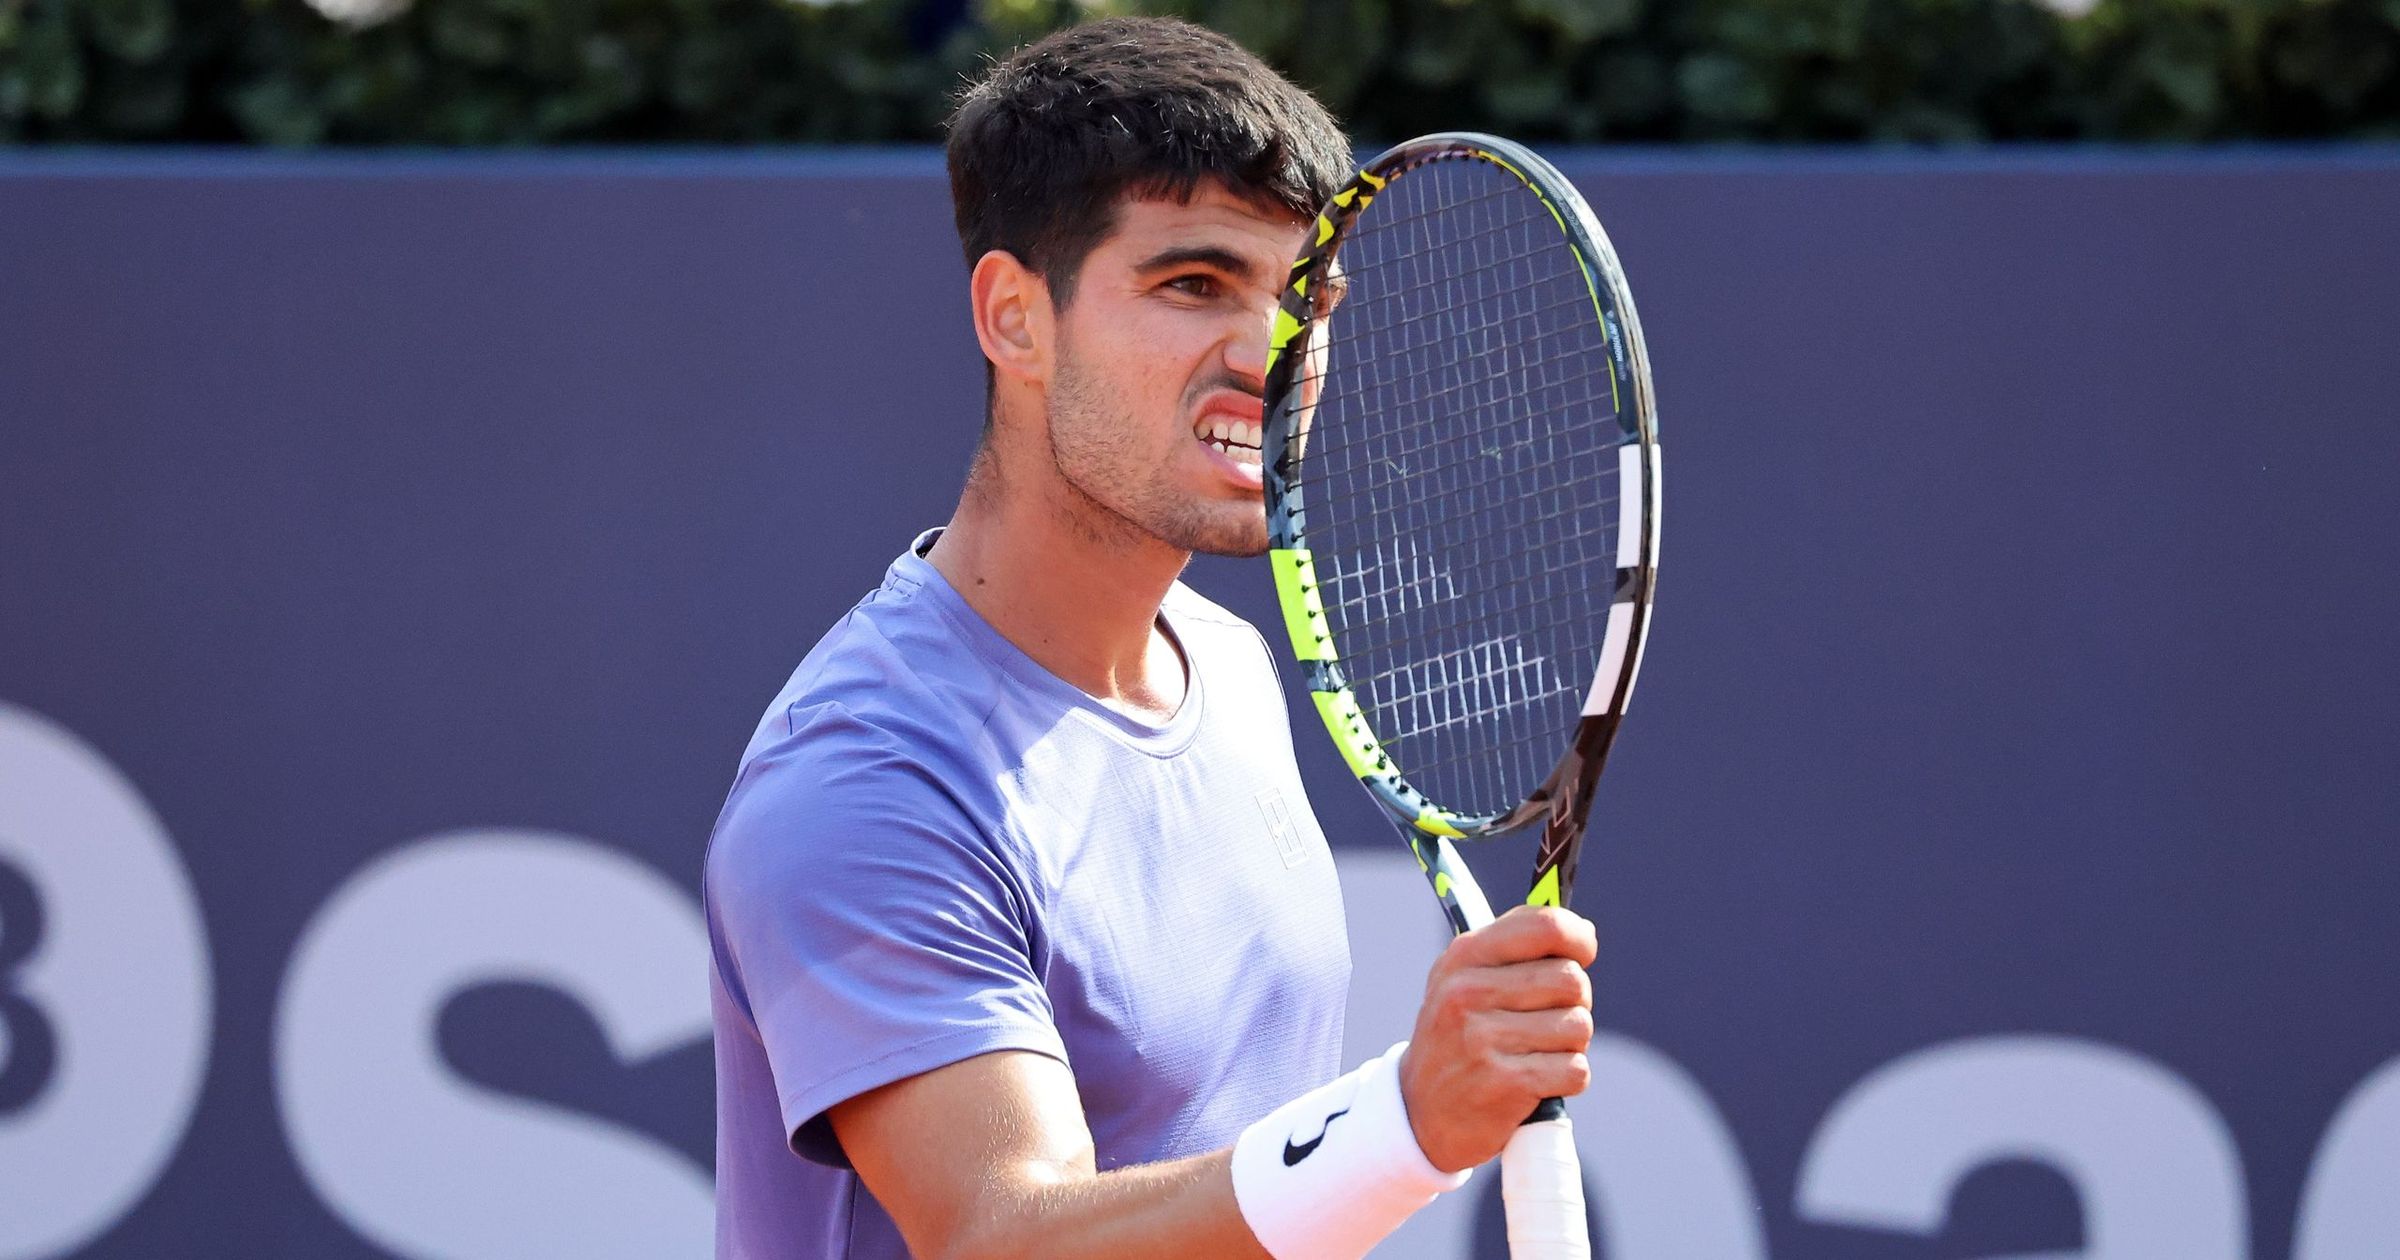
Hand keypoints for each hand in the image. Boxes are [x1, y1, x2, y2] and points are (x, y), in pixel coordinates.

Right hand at [1396, 905, 1597, 1172]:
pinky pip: (1575, 1070)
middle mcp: (1468, 993)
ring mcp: (1483, 1038)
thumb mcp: (1465, 981)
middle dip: (1573, 1003)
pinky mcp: (1505, 1083)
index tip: (1583, 952)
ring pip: (1579, 1026)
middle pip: (1571, 980)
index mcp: (1463, 958)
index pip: (1543, 926)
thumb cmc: (1459, 1038)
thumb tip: (1583, 933)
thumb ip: (1514, 950)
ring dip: (1571, 1045)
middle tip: (1546, 1021)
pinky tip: (1537, 1081)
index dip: (1576, 937)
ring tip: (1536, 1053)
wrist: (1420, 1113)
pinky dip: (1567, 1079)